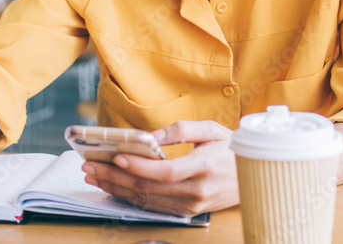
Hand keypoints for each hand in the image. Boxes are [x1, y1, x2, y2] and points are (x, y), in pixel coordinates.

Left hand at [81, 120, 236, 216]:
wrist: (251, 176)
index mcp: (203, 167)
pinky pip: (154, 206)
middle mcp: (196, 191)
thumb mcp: (211, 129)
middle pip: (149, 188)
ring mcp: (191, 206)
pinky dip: (131, 197)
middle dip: (116, 177)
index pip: (165, 172)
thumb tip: (152, 136)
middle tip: (92, 166)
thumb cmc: (231, 150)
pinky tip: (115, 187)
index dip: (139, 166)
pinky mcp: (187, 212)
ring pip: (147, 200)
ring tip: (95, 176)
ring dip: (117, 189)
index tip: (117, 157)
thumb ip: (181, 130)